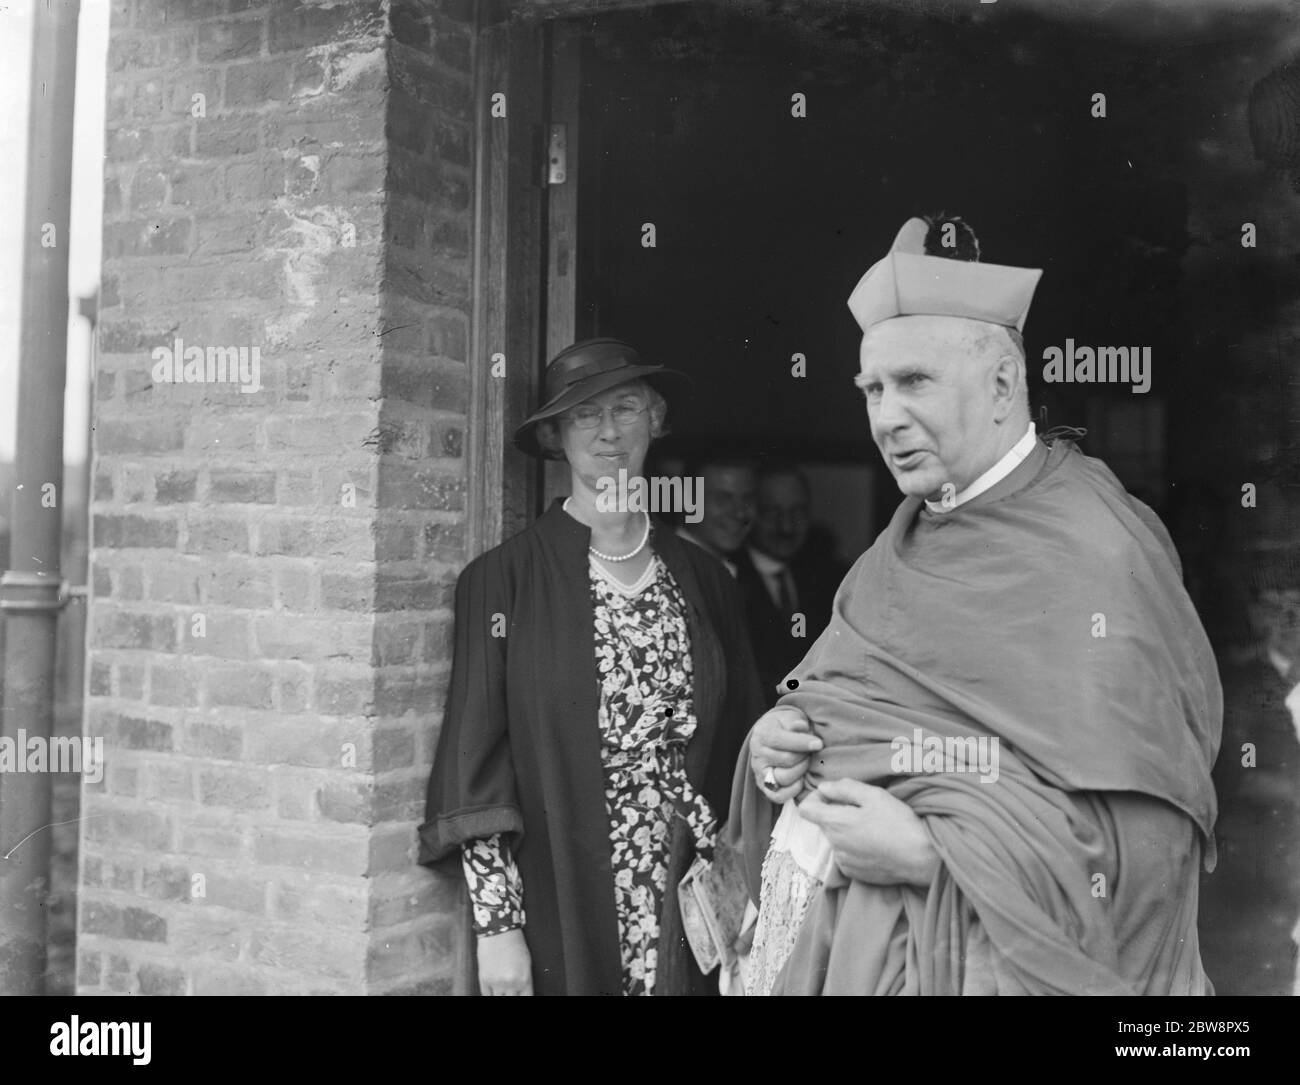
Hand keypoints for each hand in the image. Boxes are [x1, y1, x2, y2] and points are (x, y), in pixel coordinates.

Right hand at [476, 927, 532, 995]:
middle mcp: (511, 983)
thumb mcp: (526, 963)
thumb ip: (524, 981)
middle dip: (511, 997)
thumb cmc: (514, 943)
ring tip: (501, 991)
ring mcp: (496, 982)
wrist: (498, 930)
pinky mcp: (484, 979)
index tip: (520, 995)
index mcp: (524, 979)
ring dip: (500, 996)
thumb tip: (521, 993)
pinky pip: (486, 996)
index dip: (523, 998)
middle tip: (510, 993)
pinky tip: (492, 992)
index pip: (526, 999)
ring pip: (498, 1000)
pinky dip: (490, 995)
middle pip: (511, 1001)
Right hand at [749, 705, 822, 803]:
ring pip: (783, 778)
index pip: (780, 740)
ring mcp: (760, 773)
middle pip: (786, 760)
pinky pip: (778, 796)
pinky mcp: (765, 787)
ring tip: (807, 763)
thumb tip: (800, 727)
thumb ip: (795, 723)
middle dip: (804, 756)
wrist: (776, 735)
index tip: (818, 743)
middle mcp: (758, 755)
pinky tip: (802, 779)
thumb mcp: (790, 718)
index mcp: (762, 734)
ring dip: (801, 771)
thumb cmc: (787, 726)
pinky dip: (793, 790)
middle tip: (811, 753)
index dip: (801, 742)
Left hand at [797, 778, 938, 887]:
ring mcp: (843, 862)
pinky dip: (855, 847)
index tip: (833, 795)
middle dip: (837, 813)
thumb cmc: (898, 822)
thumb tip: (824, 787)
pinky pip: (846, 855)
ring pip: (836, 839)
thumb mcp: (873, 795)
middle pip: (824, 823)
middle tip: (863, 809)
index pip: (806, 809)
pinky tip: (875, 844)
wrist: (921, 857)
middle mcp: (834, 845)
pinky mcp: (854, 874)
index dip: (816, 798)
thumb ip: (844, 788)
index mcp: (835, 823)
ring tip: (873, 828)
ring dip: (847, 831)